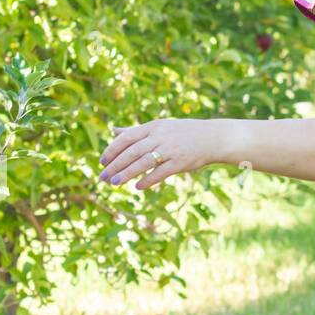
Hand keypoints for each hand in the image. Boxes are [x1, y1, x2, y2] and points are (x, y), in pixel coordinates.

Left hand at [98, 118, 222, 189]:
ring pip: (143, 162)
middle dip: (115, 165)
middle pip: (132, 151)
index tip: (102, 162)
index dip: (112, 150)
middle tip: (103, 177)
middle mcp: (160, 136)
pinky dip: (148, 180)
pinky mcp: (180, 162)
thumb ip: (137, 131)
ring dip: (127, 173)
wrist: (212, 138)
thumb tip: (114, 131)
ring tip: (115, 183)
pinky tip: (138, 187)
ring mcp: (170, 149)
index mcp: (153, 127)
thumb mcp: (159, 127)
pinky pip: (161, 172)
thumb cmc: (183, 133)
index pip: (126, 138)